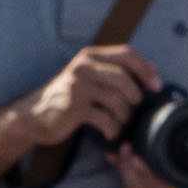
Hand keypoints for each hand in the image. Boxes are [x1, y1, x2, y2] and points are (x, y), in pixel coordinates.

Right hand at [0, 42, 156, 166]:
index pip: (127, 54)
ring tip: (120, 122)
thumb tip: (153, 67)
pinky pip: (105, 119)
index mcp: (90, 56)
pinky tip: (110, 132)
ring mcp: (77, 87)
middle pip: (125, 78)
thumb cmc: (66, 96)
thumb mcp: (90, 77)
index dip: (145, 69)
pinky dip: (113, 129)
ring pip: (117, 100)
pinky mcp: (73, 108)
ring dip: (124, 116)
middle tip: (134, 109)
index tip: (155, 86)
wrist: (32, 115)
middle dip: (136, 97)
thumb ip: (118, 70)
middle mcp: (83, 67)